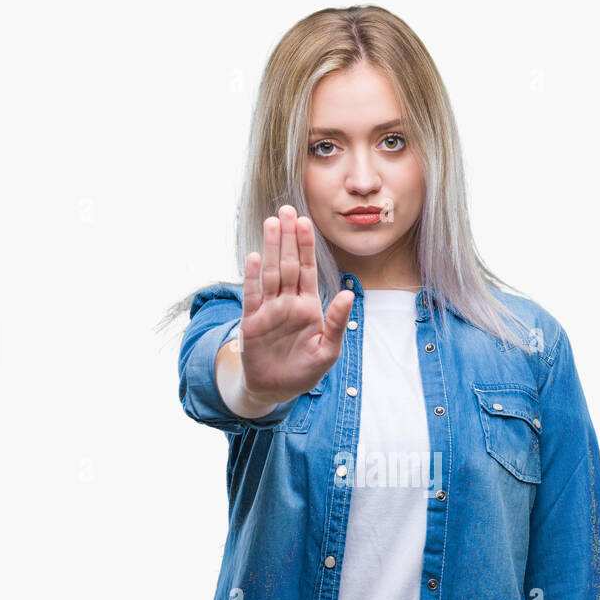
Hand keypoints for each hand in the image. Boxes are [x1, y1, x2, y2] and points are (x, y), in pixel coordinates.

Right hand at [236, 205, 352, 404]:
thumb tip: (347, 294)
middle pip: (288, 264)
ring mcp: (269, 310)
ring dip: (272, 248)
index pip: (308, 270)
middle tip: (287, 210)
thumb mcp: (327, 351)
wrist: (275, 389)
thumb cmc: (304, 371)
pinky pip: (253, 295)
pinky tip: (256, 257)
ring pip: (271, 273)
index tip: (306, 222)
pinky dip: (253, 277)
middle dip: (288, 237)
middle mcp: (287, 303)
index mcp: (307, 306)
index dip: (306, 246)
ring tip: (272, 223)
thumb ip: (337, 322)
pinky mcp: (252, 321)